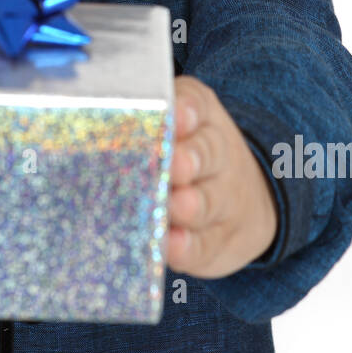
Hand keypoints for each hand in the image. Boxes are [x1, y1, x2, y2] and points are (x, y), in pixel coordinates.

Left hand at [165, 75, 278, 276]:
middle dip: (189, 158)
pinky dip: (188, 247)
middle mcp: (216, 156)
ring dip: (191, 205)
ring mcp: (220, 201)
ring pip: (207, 201)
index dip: (185, 110)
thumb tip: (103, 117)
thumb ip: (150, 114)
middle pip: (206, 153)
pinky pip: (204, 245)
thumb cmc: (188, 149)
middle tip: (173, 163)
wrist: (248, 197)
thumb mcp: (181, 117)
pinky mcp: (215, 242)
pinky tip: (173, 246)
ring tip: (175, 206)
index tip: (175, 116)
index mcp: (200, 116)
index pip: (195, 105)